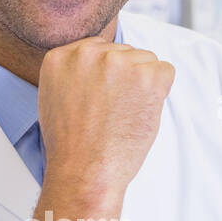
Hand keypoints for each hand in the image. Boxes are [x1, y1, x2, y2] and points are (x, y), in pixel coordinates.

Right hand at [37, 35, 174, 200]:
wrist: (84, 171)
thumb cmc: (72, 146)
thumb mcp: (55, 99)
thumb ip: (73, 74)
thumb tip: (99, 64)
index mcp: (61, 57)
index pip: (98, 49)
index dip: (106, 76)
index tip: (102, 98)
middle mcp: (87, 54)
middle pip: (124, 52)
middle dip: (125, 79)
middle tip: (113, 112)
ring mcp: (117, 63)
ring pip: (146, 61)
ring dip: (143, 86)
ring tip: (124, 115)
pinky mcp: (145, 76)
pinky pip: (165, 71)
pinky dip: (160, 93)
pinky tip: (140, 112)